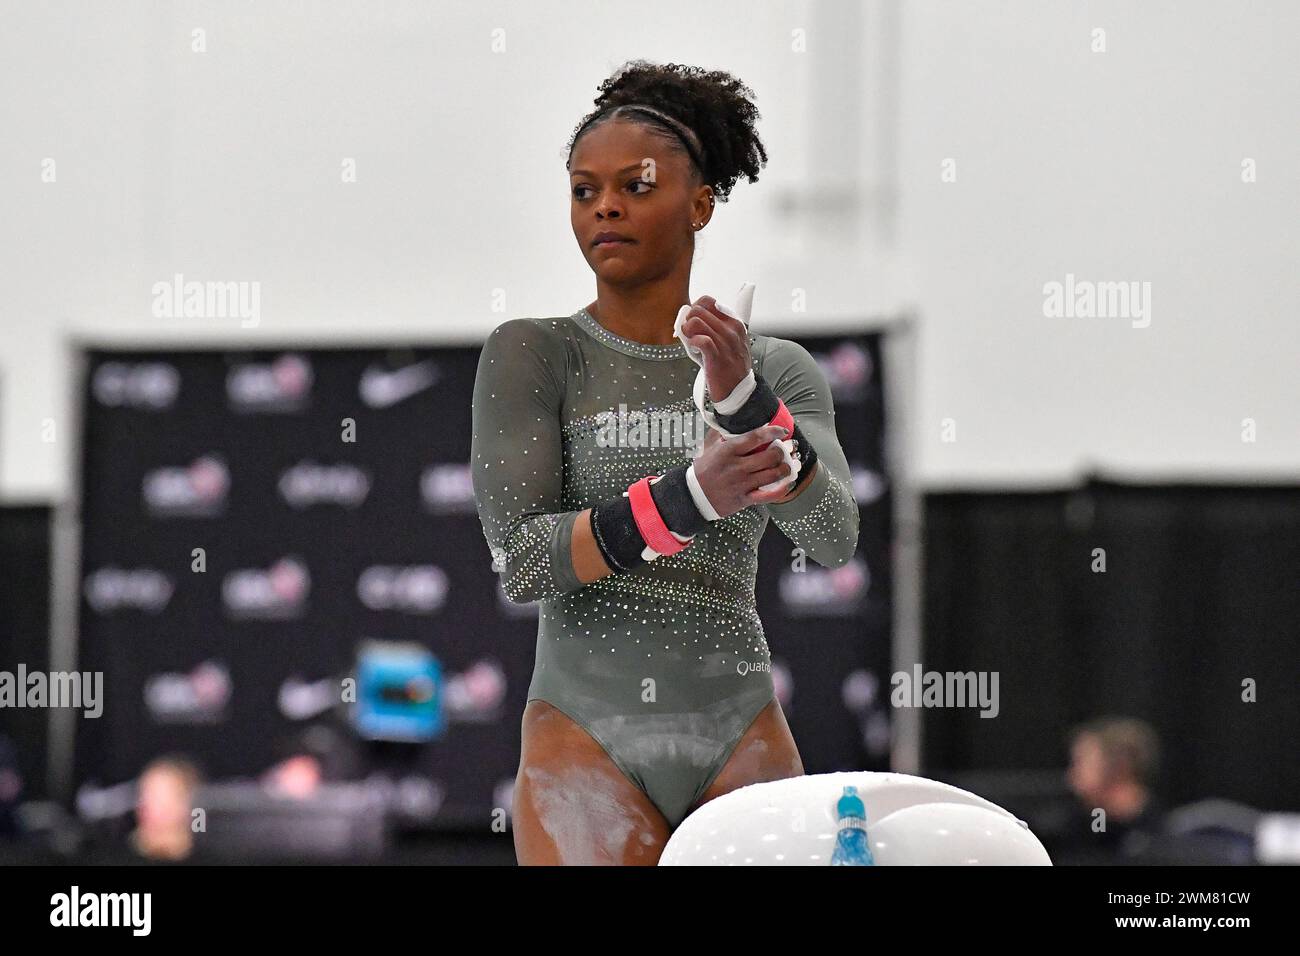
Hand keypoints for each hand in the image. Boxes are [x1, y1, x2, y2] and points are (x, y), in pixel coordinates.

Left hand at [676, 284, 754, 402]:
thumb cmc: (730, 365)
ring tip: (692, 341)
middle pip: (698, 309)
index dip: (695, 309)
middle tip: (690, 333)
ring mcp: (725, 342)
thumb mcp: (728, 341)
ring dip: (688, 331)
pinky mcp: (717, 356)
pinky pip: (700, 339)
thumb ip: (713, 327)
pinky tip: (695, 350)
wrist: (738, 390)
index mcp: (734, 323)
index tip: (694, 320)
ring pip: (696, 322)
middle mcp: (731, 330)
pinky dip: (692, 343)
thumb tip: (690, 318)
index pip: (708, 301)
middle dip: (688, 320)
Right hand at [691, 423, 793, 517]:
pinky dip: (781, 490)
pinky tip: (787, 484)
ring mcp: (742, 484)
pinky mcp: (745, 499)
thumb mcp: (708, 447)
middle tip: (784, 450)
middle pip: (769, 456)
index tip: (782, 431)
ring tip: (786, 466)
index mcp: (728, 451)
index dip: (773, 432)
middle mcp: (737, 467)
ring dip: (784, 469)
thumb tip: (733, 419)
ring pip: (773, 474)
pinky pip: (769, 495)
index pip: (756, 437)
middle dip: (782, 451)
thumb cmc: (703, 470)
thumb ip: (721, 433)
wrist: (694, 496)